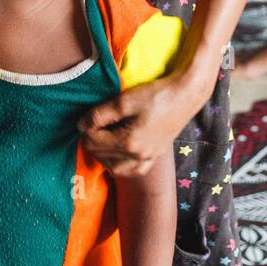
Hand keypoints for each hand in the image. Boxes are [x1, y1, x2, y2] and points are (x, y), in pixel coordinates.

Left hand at [78, 73, 206, 176]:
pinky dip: (119, 164)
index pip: (93, 141)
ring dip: (102, 155)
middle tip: (92, 123)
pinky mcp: (154, 156)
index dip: (85, 127)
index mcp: (129, 143)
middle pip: (100, 155)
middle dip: (91, 139)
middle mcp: (137, 157)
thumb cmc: (156, 95)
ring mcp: (147, 159)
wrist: (185, 95)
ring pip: (113, 168)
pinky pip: (131, 170)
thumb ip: (99, 114)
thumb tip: (80, 125)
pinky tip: (117, 152)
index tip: (87, 115)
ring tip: (101, 137)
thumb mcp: (124, 101)